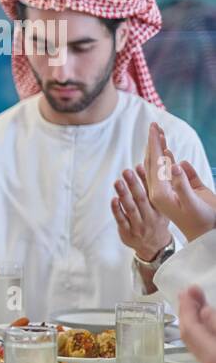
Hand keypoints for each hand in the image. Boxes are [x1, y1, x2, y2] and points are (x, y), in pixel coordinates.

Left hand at [112, 165, 171, 261]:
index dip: (146, 180)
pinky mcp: (127, 232)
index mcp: (160, 210)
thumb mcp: (161, 208)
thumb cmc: (155, 221)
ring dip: (124, 194)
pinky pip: (122, 220)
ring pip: (131, 208)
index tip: (139, 166)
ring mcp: (139, 225)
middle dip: (134, 184)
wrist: (154, 247)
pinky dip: (117, 209)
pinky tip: (114, 199)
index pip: (153, 193)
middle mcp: (150, 217)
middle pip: (141, 199)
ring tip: (118, 182)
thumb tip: (142, 166)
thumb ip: (152, 189)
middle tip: (126, 171)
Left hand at [144, 122, 215, 242]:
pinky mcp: (185, 191)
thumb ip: (183, 184)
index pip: (154, 164)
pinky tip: (169, 153)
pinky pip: (176, 172)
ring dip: (162, 150)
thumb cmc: (203, 222)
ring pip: (164, 167)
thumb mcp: (192, 203)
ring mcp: (173, 190)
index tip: (153, 129)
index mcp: (160, 193)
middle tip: (153, 126)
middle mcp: (162, 191)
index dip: (154, 145)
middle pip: (155, 163)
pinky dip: (172, 161)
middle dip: (154, 144)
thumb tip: (174, 165)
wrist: (211, 236)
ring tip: (159, 134)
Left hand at [178, 286, 215, 362]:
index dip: (188, 306)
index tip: (189, 288)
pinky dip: (204, 331)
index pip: (191, 328)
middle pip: (190, 335)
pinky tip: (210, 320)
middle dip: (189, 311)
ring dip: (196, 320)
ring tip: (198, 302)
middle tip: (191, 291)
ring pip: (197, 341)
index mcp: (214, 355)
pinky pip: (206, 347)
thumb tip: (204, 313)